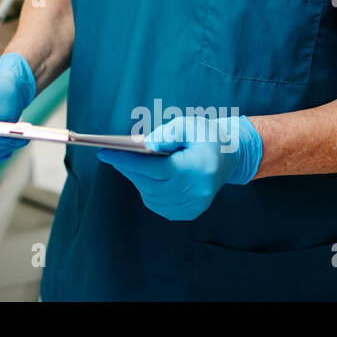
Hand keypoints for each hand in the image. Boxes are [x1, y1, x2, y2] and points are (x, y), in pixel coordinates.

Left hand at [96, 115, 262, 220]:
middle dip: (126, 168)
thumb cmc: (206, 136)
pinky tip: (142, 177)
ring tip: (124, 164)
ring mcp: (195, 205)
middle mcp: (198, 192)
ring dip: (135, 179)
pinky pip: (159, 204)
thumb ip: (166, 134)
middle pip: (150, 183)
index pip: (155, 169)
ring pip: (152, 196)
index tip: (106, 152)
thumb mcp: (188, 124)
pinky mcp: (191, 212)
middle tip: (109, 155)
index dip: (128, 161)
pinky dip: (147, 191)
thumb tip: (144, 146)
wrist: (230, 156)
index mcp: (199, 168)